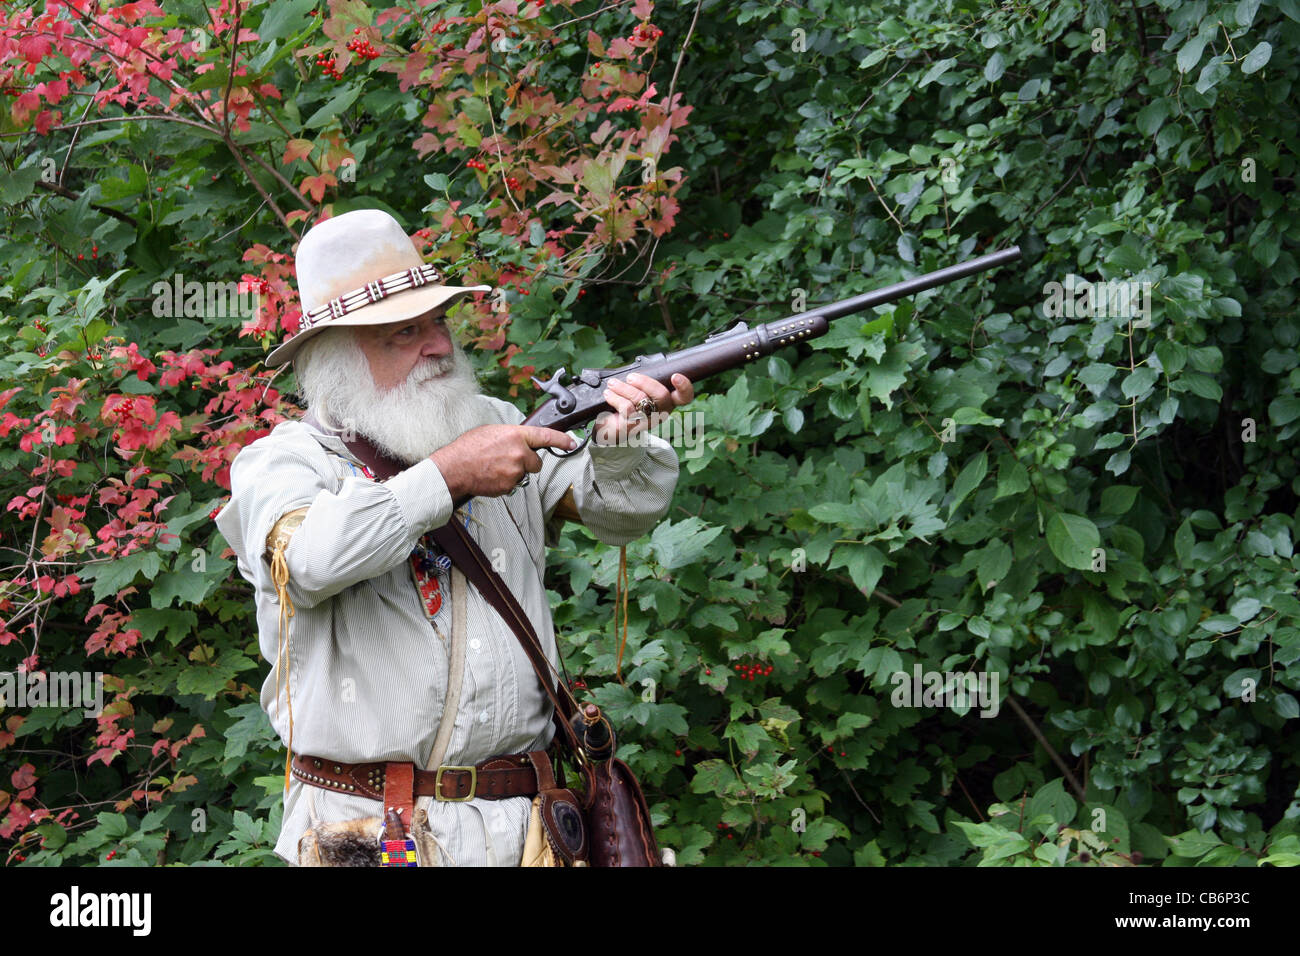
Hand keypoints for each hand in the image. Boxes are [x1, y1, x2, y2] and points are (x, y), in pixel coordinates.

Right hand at [430, 424, 576, 499]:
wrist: (454, 468)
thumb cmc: (468, 448)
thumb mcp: (491, 432)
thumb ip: (511, 436)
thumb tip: (519, 441)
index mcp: (516, 435)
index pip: (546, 436)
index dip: (561, 440)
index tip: (571, 443)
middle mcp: (520, 453)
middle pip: (536, 463)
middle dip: (527, 463)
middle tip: (509, 460)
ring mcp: (516, 471)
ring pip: (523, 475)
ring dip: (514, 473)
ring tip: (494, 467)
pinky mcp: (510, 485)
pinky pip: (513, 485)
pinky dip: (504, 483)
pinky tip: (491, 476)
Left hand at [594, 372, 694, 445]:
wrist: (608, 426)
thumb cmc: (625, 403)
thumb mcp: (636, 390)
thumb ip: (642, 381)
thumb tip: (636, 366)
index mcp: (666, 402)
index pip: (684, 397)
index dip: (684, 387)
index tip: (675, 376)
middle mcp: (660, 413)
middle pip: (662, 395)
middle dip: (645, 382)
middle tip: (630, 377)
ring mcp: (647, 421)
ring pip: (641, 399)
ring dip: (624, 388)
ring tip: (612, 384)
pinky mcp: (632, 426)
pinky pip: (626, 408)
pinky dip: (615, 398)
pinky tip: (609, 394)